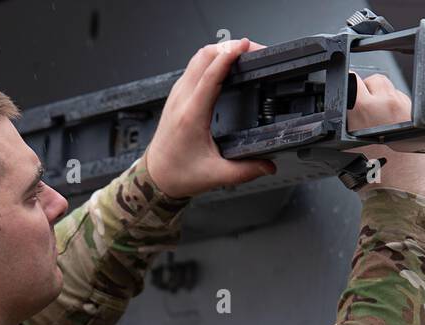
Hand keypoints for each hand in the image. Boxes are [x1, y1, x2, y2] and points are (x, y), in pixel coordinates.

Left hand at [142, 38, 277, 198]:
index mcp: (191, 116)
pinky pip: (193, 67)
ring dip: (219, 50)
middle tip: (250, 50)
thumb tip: (268, 164)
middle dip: (228, 47)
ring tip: (240, 53)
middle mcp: (181, 100)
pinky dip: (210, 59)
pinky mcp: (177, 96)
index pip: (210, 75)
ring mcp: (177, 95)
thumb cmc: (177, 174)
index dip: (228, 56)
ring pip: (197, 58)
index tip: (244, 46)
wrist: (155, 178)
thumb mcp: (216, 175)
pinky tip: (223, 65)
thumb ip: (245, 171)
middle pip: (203, 57)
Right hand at [345, 72, 424, 200]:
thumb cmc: (377, 181)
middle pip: (375, 80)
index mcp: (364, 111)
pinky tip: (397, 133)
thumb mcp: (348, 153)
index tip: (349, 93)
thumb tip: (350, 114)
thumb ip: (348, 127)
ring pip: (393, 91)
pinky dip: (401, 114)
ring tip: (383, 127)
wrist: (403, 195)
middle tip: (366, 113)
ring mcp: (407, 109)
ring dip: (386, 102)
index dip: (350, 86)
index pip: (353, 79)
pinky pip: (408, 106)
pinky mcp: (422, 118)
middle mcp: (387, 105)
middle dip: (369, 92)